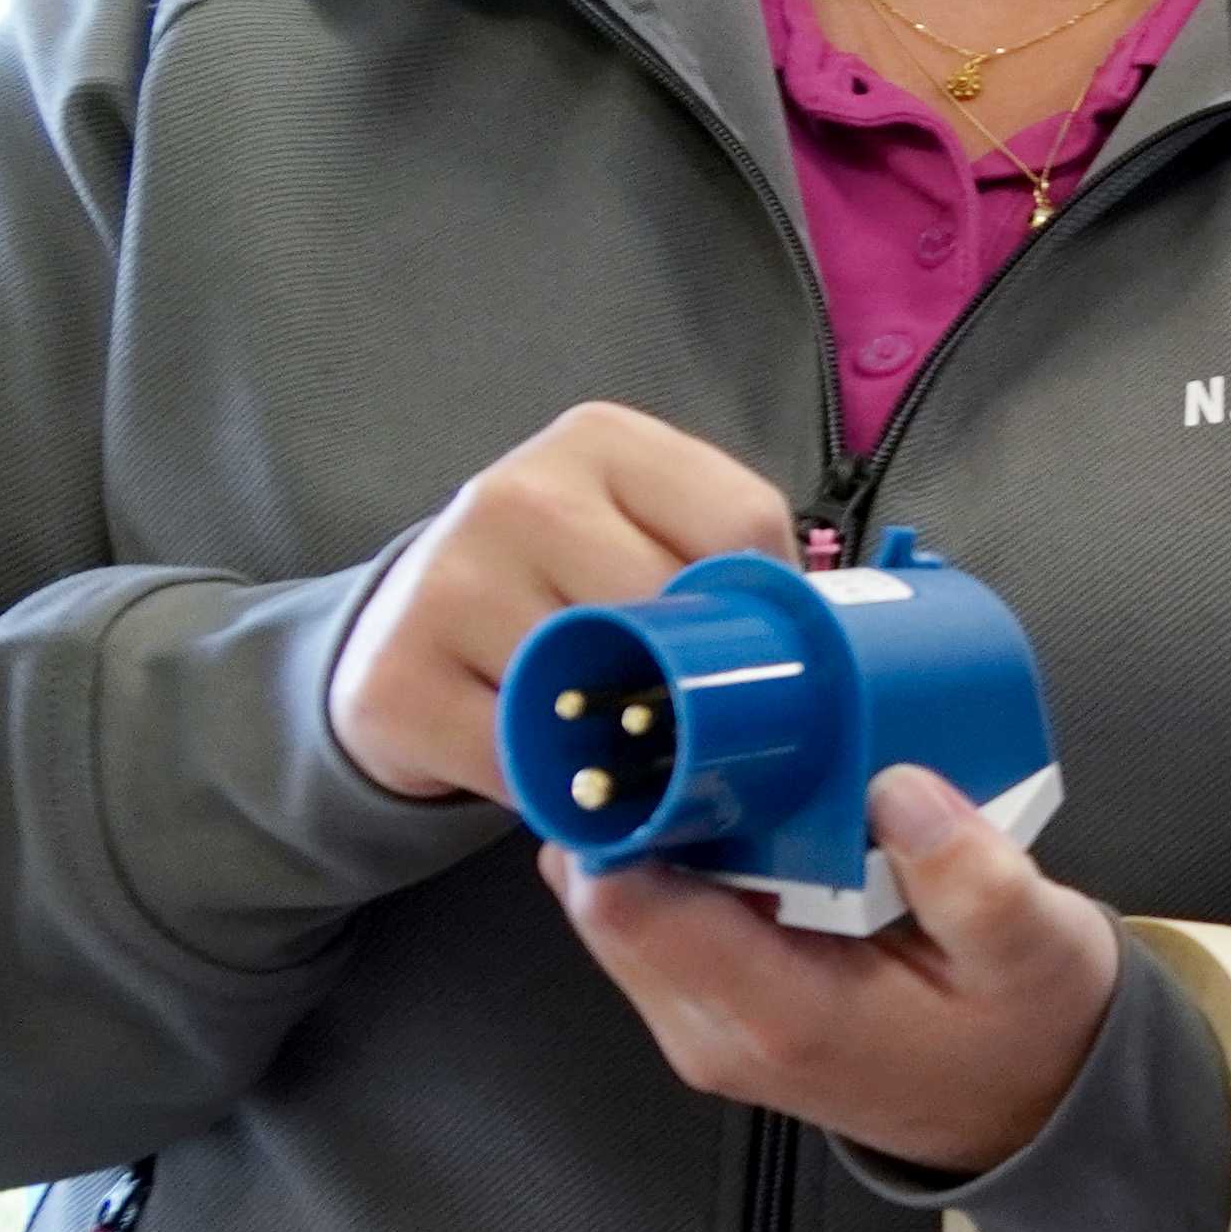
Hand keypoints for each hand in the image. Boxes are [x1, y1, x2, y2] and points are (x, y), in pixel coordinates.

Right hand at [326, 403, 794, 803]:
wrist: (407, 639)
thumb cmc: (560, 589)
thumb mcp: (645, 539)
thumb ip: (727, 564)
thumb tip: (834, 644)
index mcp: (602, 442)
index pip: (741, 525)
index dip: (767, 607)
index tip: (759, 648)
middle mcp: (516, 494)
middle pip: (671, 609)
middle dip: (700, 682)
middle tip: (709, 724)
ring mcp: (449, 584)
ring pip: (599, 690)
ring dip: (633, 745)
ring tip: (637, 749)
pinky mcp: (396, 681)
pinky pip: (527, 762)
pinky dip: (565, 789)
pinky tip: (568, 773)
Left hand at [546, 769, 1125, 1173]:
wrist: (1025, 1112)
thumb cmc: (1026, 1035)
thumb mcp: (1037, 951)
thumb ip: (972, 877)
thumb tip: (895, 786)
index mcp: (781, 1015)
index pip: (628, 906)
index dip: (623, 803)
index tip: (667, 724)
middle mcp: (714, 1027)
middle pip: (600, 891)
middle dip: (634, 792)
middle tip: (710, 713)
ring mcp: (700, 1018)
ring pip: (613, 897)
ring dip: (651, 815)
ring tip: (731, 744)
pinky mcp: (707, 1000)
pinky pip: (650, 909)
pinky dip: (675, 846)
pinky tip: (744, 800)